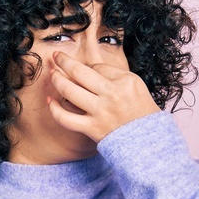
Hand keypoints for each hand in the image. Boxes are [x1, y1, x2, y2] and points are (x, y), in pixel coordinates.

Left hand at [45, 51, 161, 141]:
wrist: (148, 142)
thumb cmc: (141, 112)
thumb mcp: (135, 86)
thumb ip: (114, 75)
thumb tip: (87, 69)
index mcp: (125, 81)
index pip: (97, 66)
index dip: (88, 67)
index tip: (87, 71)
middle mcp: (111, 94)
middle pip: (79, 72)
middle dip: (63, 61)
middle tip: (56, 56)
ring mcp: (100, 111)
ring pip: (69, 90)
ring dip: (56, 79)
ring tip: (52, 74)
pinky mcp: (92, 128)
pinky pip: (66, 118)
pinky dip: (54, 109)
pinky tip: (50, 101)